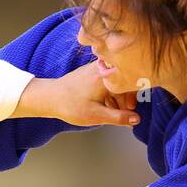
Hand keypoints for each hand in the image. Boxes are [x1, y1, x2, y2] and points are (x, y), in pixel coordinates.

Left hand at [14, 62, 139, 127]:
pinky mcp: (91, 71)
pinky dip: (109, 90)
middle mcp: (103, 68)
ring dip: (118, 95)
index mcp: (107, 78)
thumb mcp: (96, 116)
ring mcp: (97, 67)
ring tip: (112, 110)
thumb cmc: (70, 106)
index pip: (131, 84)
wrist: (50, 97)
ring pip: (116, 80)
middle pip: (124, 81)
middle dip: (126, 98)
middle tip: (124, 112)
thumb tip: (136, 119)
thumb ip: (118, 117)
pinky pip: (107, 78)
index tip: (130, 111)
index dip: (134, 99)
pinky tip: (104, 102)